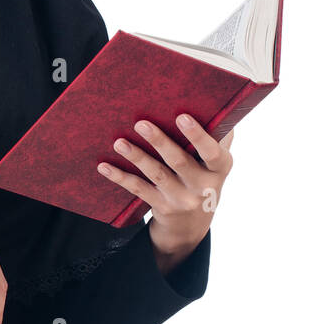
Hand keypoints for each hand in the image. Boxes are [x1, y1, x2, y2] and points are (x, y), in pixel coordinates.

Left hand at [97, 114, 234, 270]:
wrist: (192, 222)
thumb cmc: (203, 175)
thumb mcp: (216, 160)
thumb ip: (218, 135)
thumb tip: (211, 101)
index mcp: (219, 168)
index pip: (212, 152)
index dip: (197, 136)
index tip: (181, 117)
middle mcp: (203, 186)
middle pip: (179, 161)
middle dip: (159, 142)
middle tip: (140, 124)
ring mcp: (181, 199)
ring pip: (156, 175)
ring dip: (137, 157)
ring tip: (119, 143)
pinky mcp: (162, 207)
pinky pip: (139, 190)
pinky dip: (121, 178)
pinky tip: (104, 167)